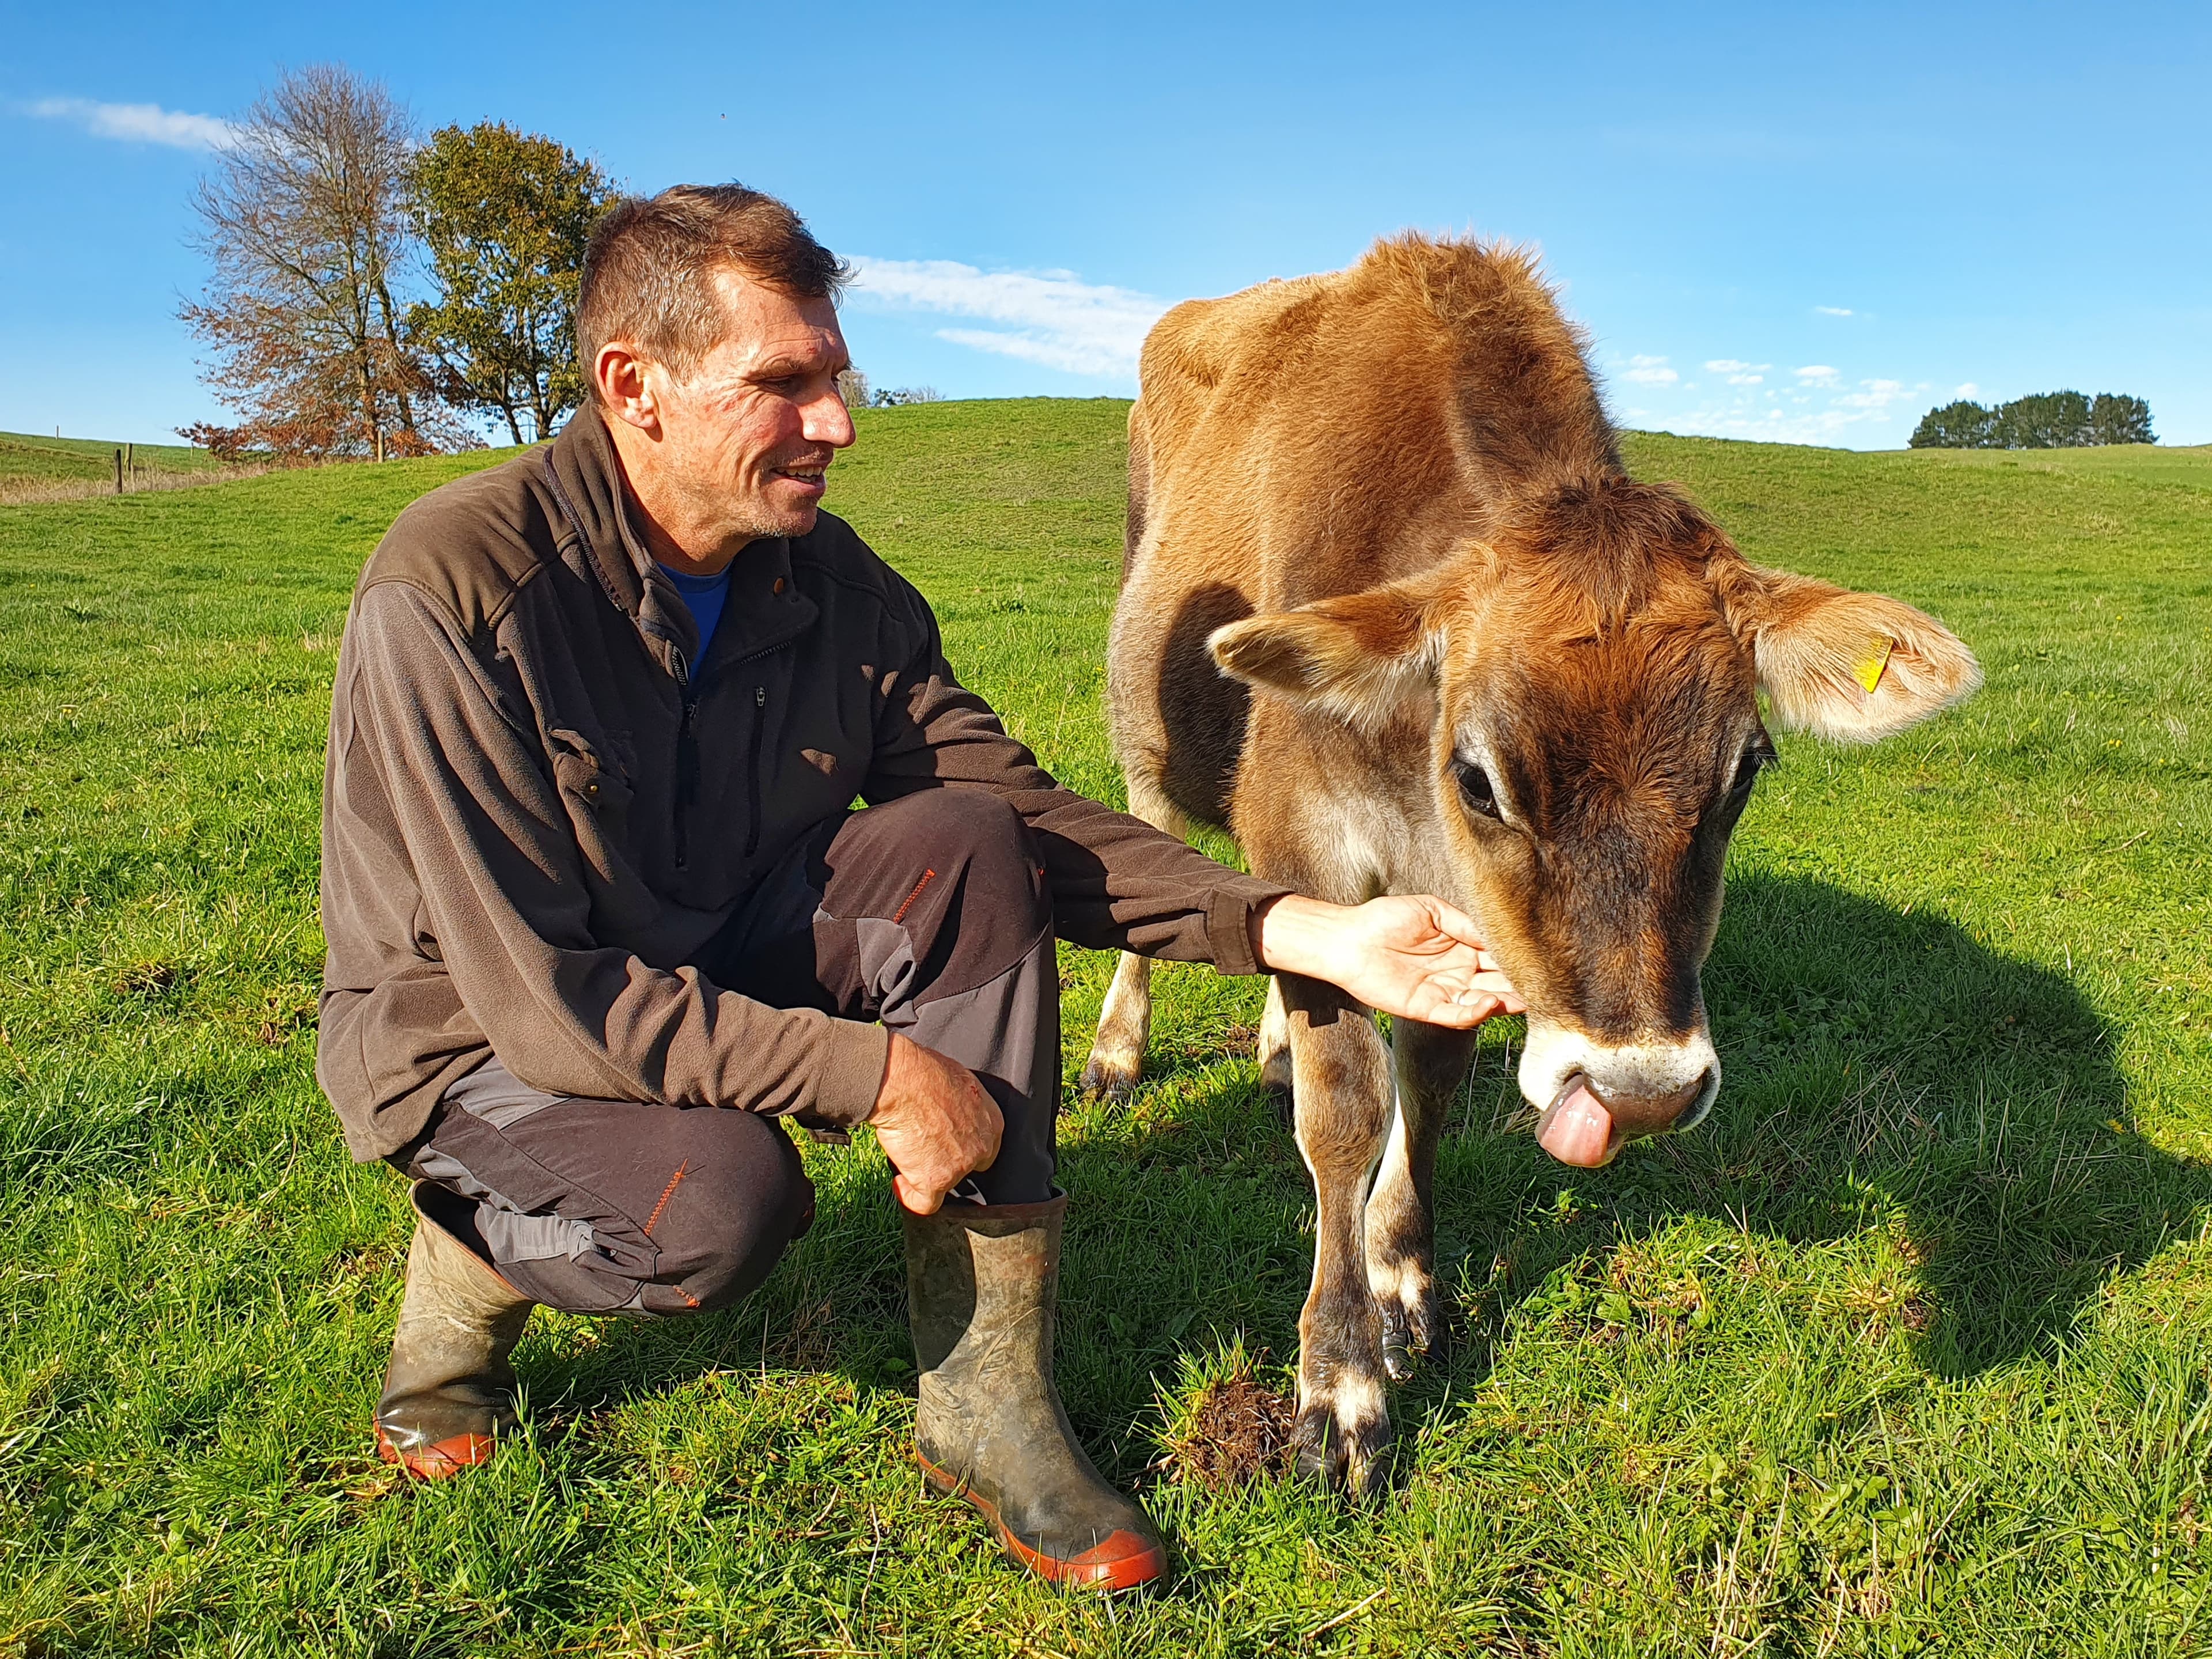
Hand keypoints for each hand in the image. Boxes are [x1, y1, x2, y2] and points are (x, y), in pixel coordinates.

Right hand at [867, 1033, 1002, 1213]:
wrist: (902, 1081)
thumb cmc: (924, 1071)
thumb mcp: (960, 1081)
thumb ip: (964, 1103)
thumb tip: (951, 1108)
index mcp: (992, 1120)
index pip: (987, 1146)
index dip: (965, 1148)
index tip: (946, 1146)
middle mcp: (982, 1145)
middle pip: (969, 1167)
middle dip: (949, 1162)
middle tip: (926, 1152)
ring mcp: (960, 1166)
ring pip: (946, 1183)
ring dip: (926, 1173)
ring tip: (906, 1156)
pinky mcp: (936, 1180)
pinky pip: (925, 1204)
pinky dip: (909, 1196)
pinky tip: (899, 1184)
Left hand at [1255, 893, 1526, 1027]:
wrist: (1348, 938)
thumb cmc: (1385, 918)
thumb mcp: (1432, 911)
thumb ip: (1466, 923)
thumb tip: (1499, 933)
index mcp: (1463, 948)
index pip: (1499, 957)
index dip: (1519, 959)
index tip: (1544, 959)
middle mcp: (1459, 972)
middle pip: (1499, 982)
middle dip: (1521, 985)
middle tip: (1547, 985)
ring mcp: (1445, 992)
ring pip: (1484, 1002)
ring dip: (1505, 1001)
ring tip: (1525, 998)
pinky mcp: (1427, 1008)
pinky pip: (1456, 1015)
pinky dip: (1474, 1012)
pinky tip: (1489, 1003)